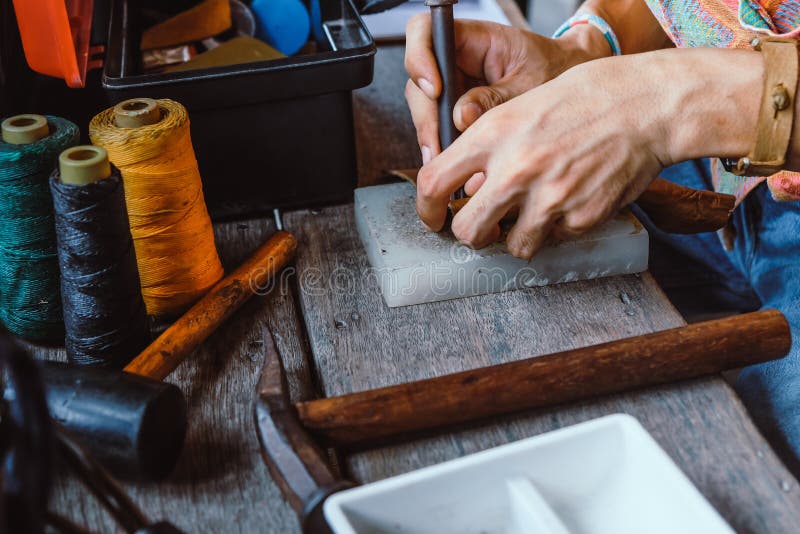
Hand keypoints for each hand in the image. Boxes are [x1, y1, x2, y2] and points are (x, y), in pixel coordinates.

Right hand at [404, 15, 610, 164]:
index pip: (426, 30)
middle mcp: (456, 61)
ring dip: (432, 138)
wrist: (572, 85)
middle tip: (438, 148)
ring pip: (424, 110)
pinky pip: (438, 129)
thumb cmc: (557, 71)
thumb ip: (496, 100)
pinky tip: (458, 166)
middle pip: (418, 81)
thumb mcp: (532, 84)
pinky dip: (445, 149)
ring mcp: (453, 87)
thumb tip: (462, 118)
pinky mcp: (456, 111)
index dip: (419, 56)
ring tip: (450, 164)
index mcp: (474, 39)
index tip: (434, 89)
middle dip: (426, 117)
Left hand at [416, 48, 763, 258]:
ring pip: (512, 246)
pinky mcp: (580, 218)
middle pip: (466, 231)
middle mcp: (516, 169)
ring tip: (535, 211)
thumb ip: (486, 148)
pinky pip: (554, 241)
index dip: (427, 210)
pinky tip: (570, 200)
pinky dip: (558, 229)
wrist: (642, 105)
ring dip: (518, 236)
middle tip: (485, 226)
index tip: (432, 219)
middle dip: (472, 235)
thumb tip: (462, 188)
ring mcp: (549, 197)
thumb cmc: (582, 100)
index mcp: (493, 134)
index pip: (433, 183)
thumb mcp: (520, 107)